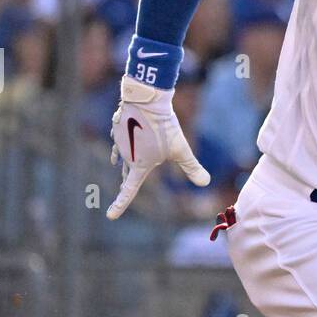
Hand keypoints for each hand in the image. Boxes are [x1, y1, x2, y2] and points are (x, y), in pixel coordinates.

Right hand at [107, 74, 209, 220]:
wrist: (146, 99)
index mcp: (139, 166)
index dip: (120, 205)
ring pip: (122, 156)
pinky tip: (121, 145)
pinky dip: (121, 146)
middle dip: (126, 181)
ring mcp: (119, 141)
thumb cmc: (163, 126)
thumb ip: (192, 167)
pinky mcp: (118, 127)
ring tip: (120, 168)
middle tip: (122, 190)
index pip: (128, 191)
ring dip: (124, 162)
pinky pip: (118, 141)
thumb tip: (206, 183)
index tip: (110, 216)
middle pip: (126, 173)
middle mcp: (126, 156)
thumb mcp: (181, 149)